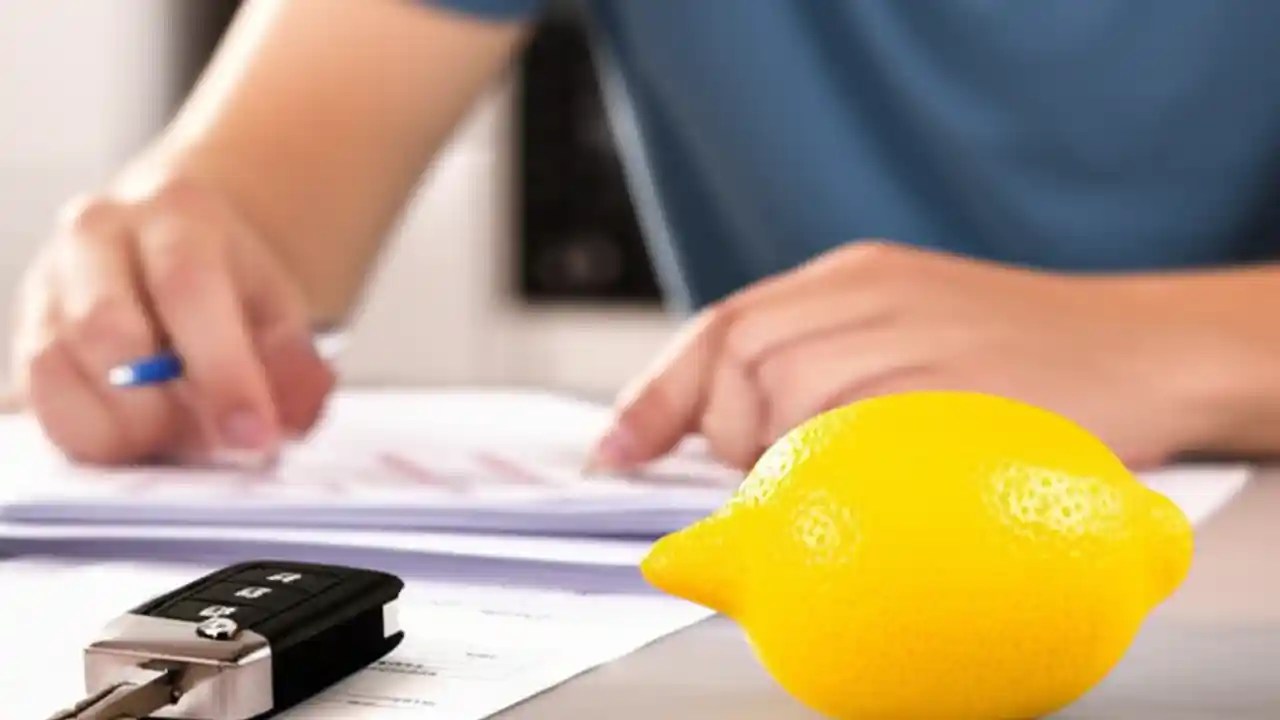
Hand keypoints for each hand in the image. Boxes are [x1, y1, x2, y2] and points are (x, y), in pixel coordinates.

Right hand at [10, 178, 334, 464]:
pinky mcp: (23, 336)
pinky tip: (130, 443)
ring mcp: (46, 284)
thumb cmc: (228, 284)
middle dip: (163, 407)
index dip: (222, 371)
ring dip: (118, 428)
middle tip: (208, 444)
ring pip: (53, 369)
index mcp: (175, 213)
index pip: (188, 287)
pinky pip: (32, 400)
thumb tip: (284, 422)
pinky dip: (83, 435)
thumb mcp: (280, 310)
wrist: (167, 246)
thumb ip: (293, 365)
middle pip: (106, 329)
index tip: (253, 435)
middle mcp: (95, 236)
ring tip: (170, 439)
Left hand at [592, 241, 1227, 471]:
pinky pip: (864, 430)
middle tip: (759, 471)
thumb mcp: (908, 331)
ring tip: (820, 482)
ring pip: (792, 392)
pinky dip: (835, 465)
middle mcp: (877, 293)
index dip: (655, 395)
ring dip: (777, 453)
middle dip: (723, 431)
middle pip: (745, 360)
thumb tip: (726, 446)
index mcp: (853, 276)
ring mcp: (924, 334)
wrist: (1145, 347)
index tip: (615, 454)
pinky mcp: (969, 384)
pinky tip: (858, 485)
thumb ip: (820, 368)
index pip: (723, 325)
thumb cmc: (1020, 356)